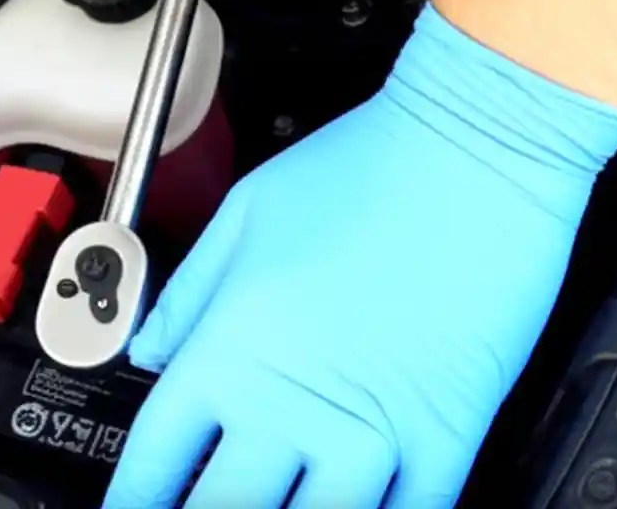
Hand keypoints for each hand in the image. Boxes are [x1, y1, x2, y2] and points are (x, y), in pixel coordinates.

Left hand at [103, 6, 616, 508]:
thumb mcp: (247, 210)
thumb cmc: (371, 163)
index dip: (136, 502)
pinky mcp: (448, 431)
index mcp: (231, 346)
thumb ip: (189, 292)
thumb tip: (148, 350)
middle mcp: (292, 400)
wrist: (480, 143)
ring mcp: (374, 427)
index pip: (156, 462)